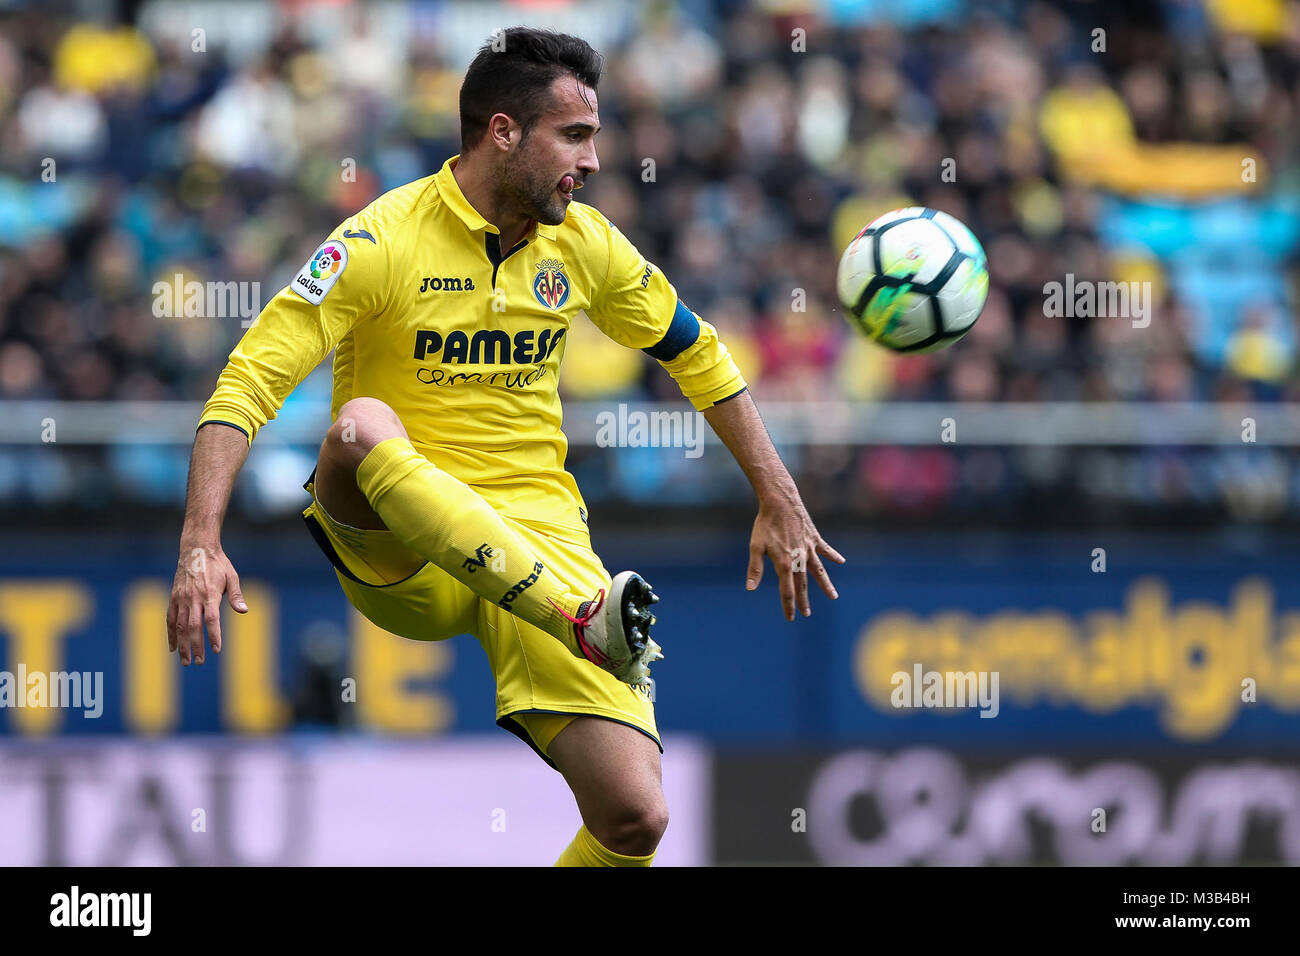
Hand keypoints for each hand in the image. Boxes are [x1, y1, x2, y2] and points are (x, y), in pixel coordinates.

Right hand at [167, 543, 246, 664]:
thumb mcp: (232, 576)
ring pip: (179, 625)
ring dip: (182, 644)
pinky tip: (173, 647)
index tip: (216, 650)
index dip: (213, 635)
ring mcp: (181, 598)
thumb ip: (236, 595)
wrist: (197, 549)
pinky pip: (170, 618)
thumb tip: (244, 611)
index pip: (211, 620)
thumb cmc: (218, 564)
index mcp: (210, 594)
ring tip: (185, 661)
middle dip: (196, 646)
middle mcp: (193, 597)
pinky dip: (170, 634)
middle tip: (200, 662)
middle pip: (193, 626)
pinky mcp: (173, 597)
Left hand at [745, 496, 844, 620]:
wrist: (780, 502)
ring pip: (819, 571)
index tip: (790, 618)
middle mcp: (799, 558)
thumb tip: (750, 588)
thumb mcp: (756, 546)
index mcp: (784, 563)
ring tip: (833, 596)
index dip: (788, 605)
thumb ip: (754, 569)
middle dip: (803, 600)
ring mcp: (809, 548)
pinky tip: (841, 561)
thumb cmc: (765, 524)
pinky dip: (833, 555)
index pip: (787, 590)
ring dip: (825, 584)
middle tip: (806, 613)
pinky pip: (826, 549)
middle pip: (802, 584)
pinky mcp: (814, 538)